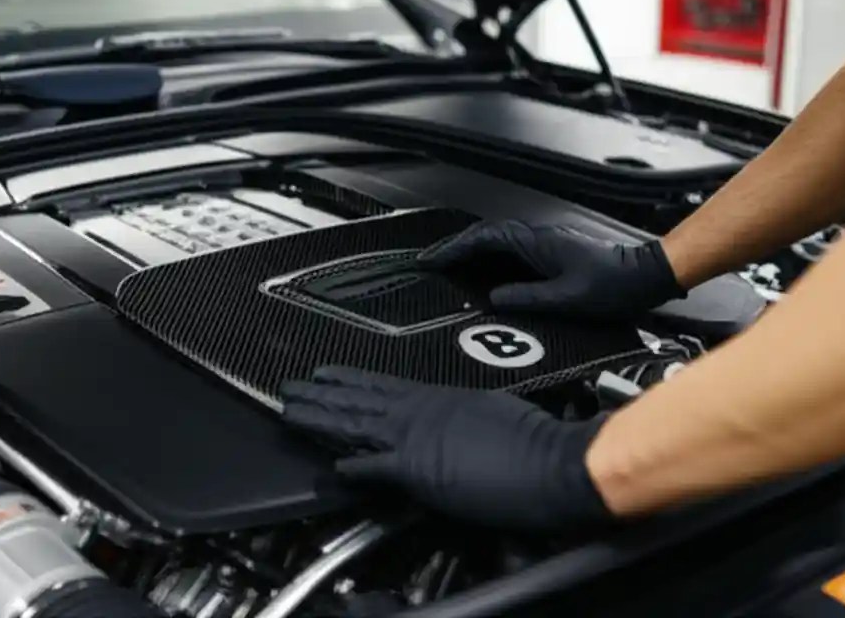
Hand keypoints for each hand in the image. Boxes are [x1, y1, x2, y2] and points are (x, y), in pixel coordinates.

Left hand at [280, 366, 612, 530]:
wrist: (554, 460)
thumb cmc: (536, 437)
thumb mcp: (494, 412)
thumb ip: (466, 417)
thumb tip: (460, 423)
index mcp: (440, 398)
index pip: (383, 386)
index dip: (349, 380)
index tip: (325, 373)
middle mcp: (422, 412)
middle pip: (359, 400)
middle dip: (321, 394)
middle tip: (289, 388)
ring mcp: (417, 439)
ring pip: (354, 423)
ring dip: (319, 418)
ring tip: (291, 411)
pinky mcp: (420, 470)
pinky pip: (375, 467)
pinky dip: (351, 467)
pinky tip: (331, 467)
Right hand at [418, 220, 685, 318]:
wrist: (645, 275)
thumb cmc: (613, 286)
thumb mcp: (568, 299)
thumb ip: (528, 298)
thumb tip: (494, 300)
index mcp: (537, 242)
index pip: (485, 239)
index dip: (455, 249)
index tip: (432, 261)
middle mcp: (538, 237)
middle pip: (486, 236)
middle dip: (456, 248)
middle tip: (432, 263)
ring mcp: (545, 243)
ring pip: (498, 242)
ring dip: (471, 252)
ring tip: (449, 268)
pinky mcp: (552, 252)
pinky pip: (511, 251)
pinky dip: (490, 259)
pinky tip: (484, 274)